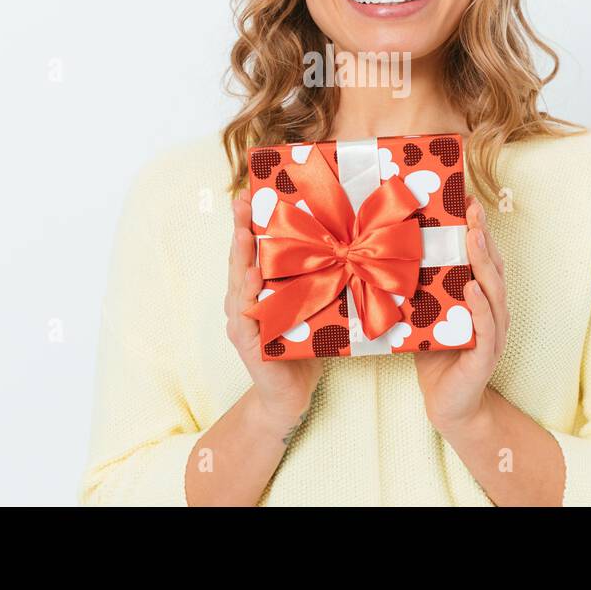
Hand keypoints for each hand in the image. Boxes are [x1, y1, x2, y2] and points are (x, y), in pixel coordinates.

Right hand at [225, 188, 323, 423]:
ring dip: (241, 258)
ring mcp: (242, 321)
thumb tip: (352, 245)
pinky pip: (246, 317)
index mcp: (260, 286)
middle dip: (241, 229)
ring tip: (244, 233)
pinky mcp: (248, 344)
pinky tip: (251, 282)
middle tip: (243, 201)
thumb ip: (319, 278)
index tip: (251, 192)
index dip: (250, 221)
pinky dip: (248, 299)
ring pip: (238, 283)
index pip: (254, 248)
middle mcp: (245, 299)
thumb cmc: (304, 346)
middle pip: (240, 258)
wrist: (289, 397)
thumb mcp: (313, 304)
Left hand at [413, 196, 508, 433]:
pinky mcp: (486, 355)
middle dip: (483, 235)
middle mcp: (493, 310)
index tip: (468, 201)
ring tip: (474, 236)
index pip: (483, 257)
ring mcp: (494, 332)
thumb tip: (391, 253)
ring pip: (494, 290)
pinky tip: (472, 287)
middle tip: (472, 208)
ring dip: (484, 261)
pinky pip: (486, 326)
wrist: (449, 406)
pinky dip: (481, 305)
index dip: (478, 229)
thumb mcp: (426, 314)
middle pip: (493, 266)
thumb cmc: (437, 356)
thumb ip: (421, 288)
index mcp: (481, 298)